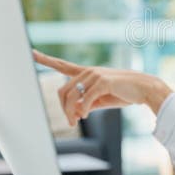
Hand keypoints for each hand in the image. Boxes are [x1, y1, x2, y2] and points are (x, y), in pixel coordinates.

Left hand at [33, 50, 171, 124]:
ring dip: (71, 112)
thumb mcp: (101, 100)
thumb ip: (86, 103)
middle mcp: (88, 71)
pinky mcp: (102, 81)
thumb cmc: (123, 94)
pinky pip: (84, 99)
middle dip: (63, 109)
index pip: (62, 65)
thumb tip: (74, 113)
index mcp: (86, 73)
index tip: (31, 52)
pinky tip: (85, 115)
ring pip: (71, 96)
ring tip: (77, 120)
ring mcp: (95, 75)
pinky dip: (82, 110)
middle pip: (63, 91)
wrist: (144, 89)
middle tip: (71, 122)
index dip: (45, 59)